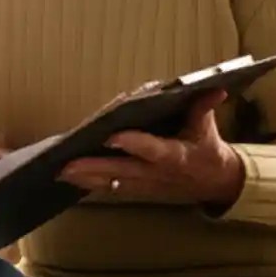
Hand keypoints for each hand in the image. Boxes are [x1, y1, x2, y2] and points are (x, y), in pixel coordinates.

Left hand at [58, 90, 245, 206]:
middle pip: (122, 171)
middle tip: (68, 164)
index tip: (112, 137)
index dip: (134, 143)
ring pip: (112, 182)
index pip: (153, 149)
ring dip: (86, 178)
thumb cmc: (206, 147)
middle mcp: (156, 172)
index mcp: (175, 155)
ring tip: (60, 172)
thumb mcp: (207, 127)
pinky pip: (111, 187)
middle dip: (94, 167)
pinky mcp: (138, 188)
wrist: (213, 181)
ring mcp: (145, 183)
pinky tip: (69, 179)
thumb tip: (214, 88)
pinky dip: (90, 183)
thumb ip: (203, 108)